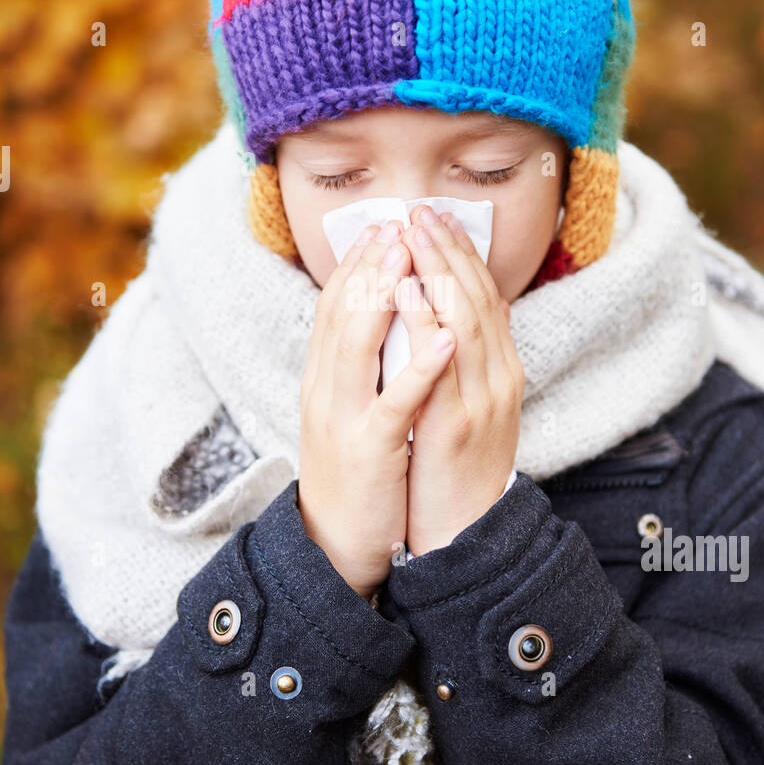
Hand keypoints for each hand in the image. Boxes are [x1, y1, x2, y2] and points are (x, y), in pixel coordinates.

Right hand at [297, 220, 457, 599]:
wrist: (335, 543)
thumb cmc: (355, 472)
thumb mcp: (353, 409)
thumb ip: (366, 367)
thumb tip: (388, 321)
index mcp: (324, 378)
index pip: (336, 307)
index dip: (358, 263)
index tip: (384, 226)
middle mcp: (326, 390)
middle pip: (343, 313)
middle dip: (370, 263)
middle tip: (397, 221)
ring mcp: (344, 418)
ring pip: (359, 346)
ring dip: (385, 296)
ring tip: (409, 256)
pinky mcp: (370, 449)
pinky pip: (395, 402)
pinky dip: (417, 367)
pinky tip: (440, 337)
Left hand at [394, 206, 524, 555]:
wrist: (465, 534)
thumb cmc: (457, 469)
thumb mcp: (469, 406)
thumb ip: (464, 362)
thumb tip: (450, 317)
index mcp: (501, 370)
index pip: (485, 296)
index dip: (463, 253)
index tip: (437, 216)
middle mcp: (499, 378)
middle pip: (478, 297)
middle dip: (449, 248)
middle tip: (421, 208)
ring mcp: (480, 400)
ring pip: (464, 319)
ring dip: (438, 270)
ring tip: (413, 231)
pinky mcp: (454, 424)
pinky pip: (440, 363)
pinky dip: (424, 320)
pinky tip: (406, 290)